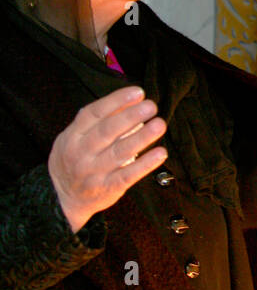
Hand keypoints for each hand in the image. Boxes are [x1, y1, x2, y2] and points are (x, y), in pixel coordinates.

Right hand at [48, 87, 167, 233]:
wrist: (62, 197)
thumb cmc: (75, 159)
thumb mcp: (76, 136)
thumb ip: (99, 120)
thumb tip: (130, 100)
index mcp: (73, 135)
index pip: (94, 113)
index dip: (116, 101)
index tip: (137, 92)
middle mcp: (81, 153)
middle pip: (107, 131)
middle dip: (130, 117)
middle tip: (151, 106)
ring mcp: (93, 172)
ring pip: (119, 152)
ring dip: (142, 138)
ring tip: (159, 124)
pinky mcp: (107, 188)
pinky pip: (128, 175)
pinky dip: (145, 164)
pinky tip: (160, 152)